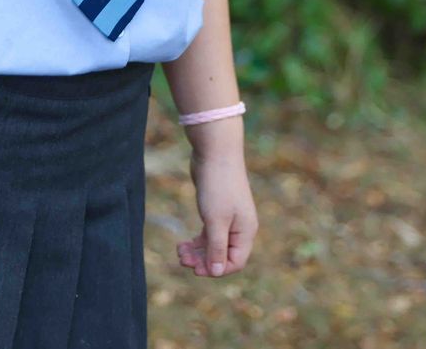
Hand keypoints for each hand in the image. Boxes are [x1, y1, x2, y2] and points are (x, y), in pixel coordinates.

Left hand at [178, 139, 256, 278]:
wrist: (215, 152)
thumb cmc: (218, 186)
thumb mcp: (215, 220)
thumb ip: (216, 248)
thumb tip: (217, 272)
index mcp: (246, 231)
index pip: (235, 263)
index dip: (216, 270)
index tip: (196, 268)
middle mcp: (240, 227)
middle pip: (223, 256)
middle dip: (202, 261)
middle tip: (182, 258)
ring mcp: (229, 219)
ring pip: (213, 245)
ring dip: (197, 252)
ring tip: (179, 251)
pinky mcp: (216, 210)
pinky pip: (208, 234)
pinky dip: (196, 241)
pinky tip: (183, 243)